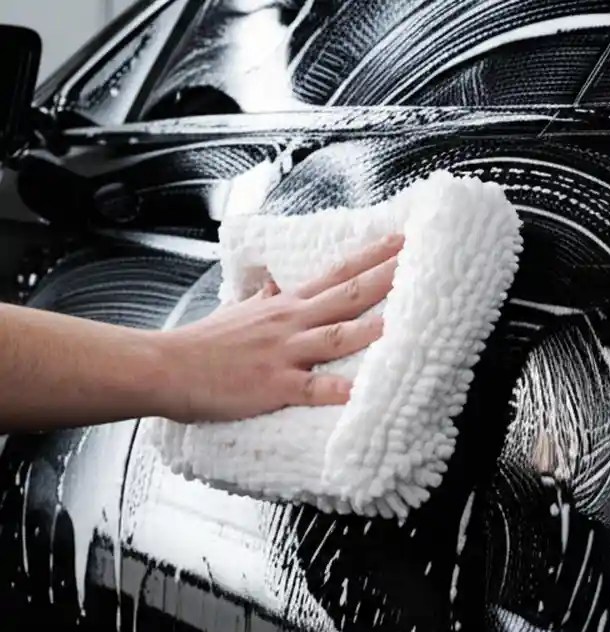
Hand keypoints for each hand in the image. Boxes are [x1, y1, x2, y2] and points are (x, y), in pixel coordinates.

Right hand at [156, 233, 404, 422]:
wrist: (164, 367)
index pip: (339, 271)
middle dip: (389, 276)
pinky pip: (314, 389)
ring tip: (409, 320)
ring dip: (374, 327)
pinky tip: (363, 392)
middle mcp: (292, 322)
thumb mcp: (239, 311)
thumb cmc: (203, 345)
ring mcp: (285, 353)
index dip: (373, 254)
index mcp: (287, 305)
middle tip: (422, 259)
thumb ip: (263, 298)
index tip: (403, 239)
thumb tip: (275, 283)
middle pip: (350, 294)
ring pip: (338, 335)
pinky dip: (339, 391)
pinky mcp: (274, 386)